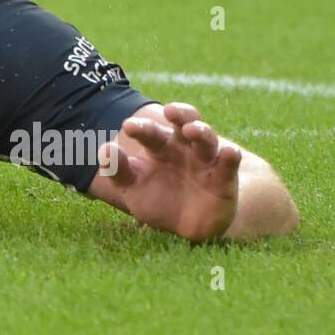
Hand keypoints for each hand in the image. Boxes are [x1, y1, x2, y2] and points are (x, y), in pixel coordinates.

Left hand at [100, 103, 241, 241]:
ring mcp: (206, 160)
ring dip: (202, 132)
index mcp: (160, 146)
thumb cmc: (157, 198)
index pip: (150, 132)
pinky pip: (228, 164)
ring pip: (207, 139)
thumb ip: (118, 169)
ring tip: (192, 129)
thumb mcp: (132, 186)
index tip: (128, 126)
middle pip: (183, 123)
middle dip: (179, 114)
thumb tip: (104, 151)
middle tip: (169, 110)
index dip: (141, 128)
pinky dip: (230, 156)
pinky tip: (230, 151)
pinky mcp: (224, 178)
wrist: (188, 224)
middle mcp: (184, 147)